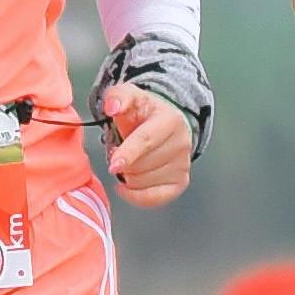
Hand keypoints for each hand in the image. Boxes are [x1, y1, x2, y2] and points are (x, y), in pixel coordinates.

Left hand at [102, 83, 194, 207]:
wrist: (163, 123)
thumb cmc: (142, 112)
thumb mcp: (129, 96)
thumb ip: (117, 97)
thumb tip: (111, 107)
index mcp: (170, 120)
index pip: (146, 140)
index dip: (128, 154)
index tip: (113, 165)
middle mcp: (182, 143)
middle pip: (143, 165)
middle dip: (123, 164)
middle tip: (116, 153)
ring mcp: (183, 165)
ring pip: (145, 182)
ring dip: (128, 176)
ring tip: (126, 162)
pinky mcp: (180, 182)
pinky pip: (154, 198)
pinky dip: (135, 196)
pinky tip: (125, 185)